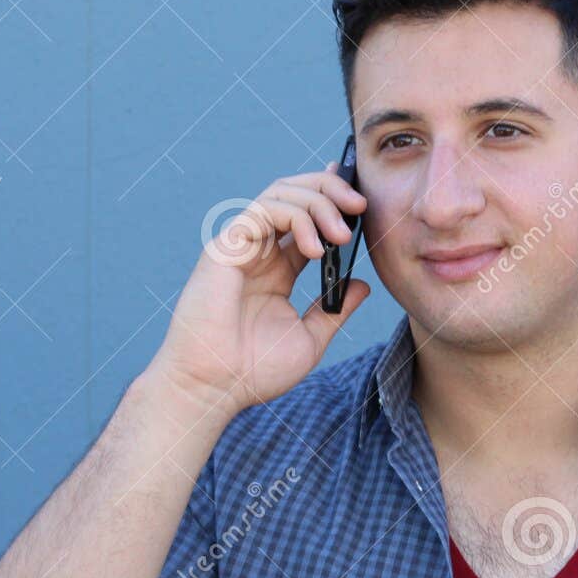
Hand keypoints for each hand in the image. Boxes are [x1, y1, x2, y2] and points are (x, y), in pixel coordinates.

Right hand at [148, 161, 371, 418]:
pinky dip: (296, 218)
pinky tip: (315, 249)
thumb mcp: (310, 338)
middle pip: (294, 195)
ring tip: (342, 234)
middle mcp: (259, 252)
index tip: (362, 202)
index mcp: (277, 270)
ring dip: (318, 203)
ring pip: (280, 194)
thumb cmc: (254, 371)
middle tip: (361, 206)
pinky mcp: (226, 247)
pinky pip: (264, 210)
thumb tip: (362, 284)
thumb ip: (336, 309)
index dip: (332, 202)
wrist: (215, 387)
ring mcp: (241, 247)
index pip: (305, 220)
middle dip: (331, 190)